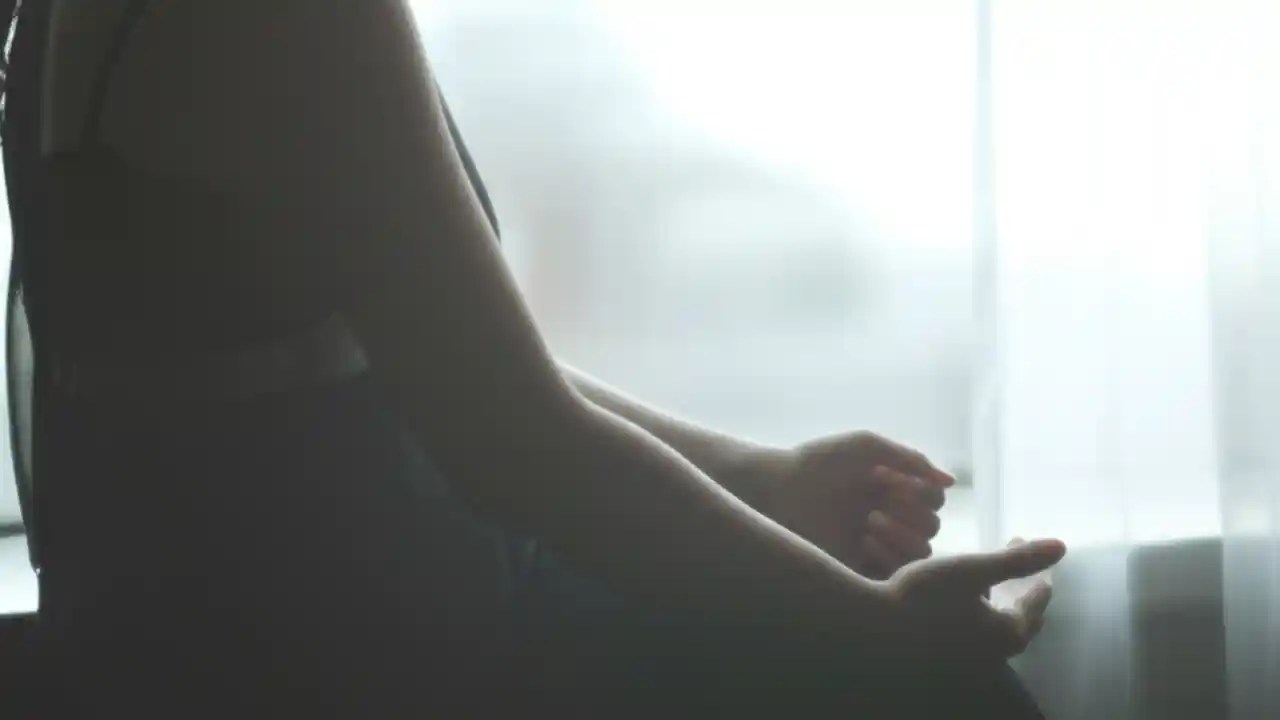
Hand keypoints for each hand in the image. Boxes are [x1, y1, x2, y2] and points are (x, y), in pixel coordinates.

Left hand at [747, 431, 954, 578]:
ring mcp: (877, 545)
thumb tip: (950, 481)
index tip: (881, 476)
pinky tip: (863, 539)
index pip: (934, 500)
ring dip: (903, 535)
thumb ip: (909, 458)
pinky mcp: (861, 567)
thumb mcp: (866, 447)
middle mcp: (891, 518)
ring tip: (869, 522)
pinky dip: (890, 558)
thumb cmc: (819, 461)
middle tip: (875, 503)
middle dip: (910, 512)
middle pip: (932, 527)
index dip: (919, 490)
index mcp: (895, 491)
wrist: (778, 486)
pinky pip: (896, 575)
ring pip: (921, 554)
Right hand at [879, 537, 1064, 663]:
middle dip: (1022, 596)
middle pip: (1019, 623)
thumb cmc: (924, 596)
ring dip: (998, 607)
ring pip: (995, 632)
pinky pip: (973, 637)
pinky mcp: (945, 659)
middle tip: (1024, 577)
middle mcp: (993, 652)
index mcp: (1006, 632)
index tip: (1036, 560)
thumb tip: (1061, 546)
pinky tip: (961, 607)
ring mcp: (968, 659)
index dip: (1037, 577)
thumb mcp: (971, 569)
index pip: (1034, 604)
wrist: (873, 631)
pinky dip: (978, 618)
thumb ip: (1016, 559)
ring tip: (992, 588)